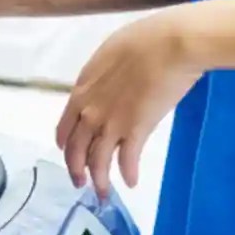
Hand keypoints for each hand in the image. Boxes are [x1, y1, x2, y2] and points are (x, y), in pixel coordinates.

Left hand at [56, 7, 205, 200]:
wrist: (169, 44)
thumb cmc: (144, 40)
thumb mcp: (109, 55)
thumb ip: (102, 78)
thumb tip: (107, 87)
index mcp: (82, 89)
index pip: (65, 126)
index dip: (66, 145)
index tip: (67, 154)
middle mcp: (90, 110)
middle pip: (76, 149)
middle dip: (76, 170)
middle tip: (79, 183)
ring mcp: (112, 122)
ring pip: (98, 161)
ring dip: (99, 181)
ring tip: (102, 194)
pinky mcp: (137, 130)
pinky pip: (127, 159)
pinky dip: (127, 174)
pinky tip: (131, 182)